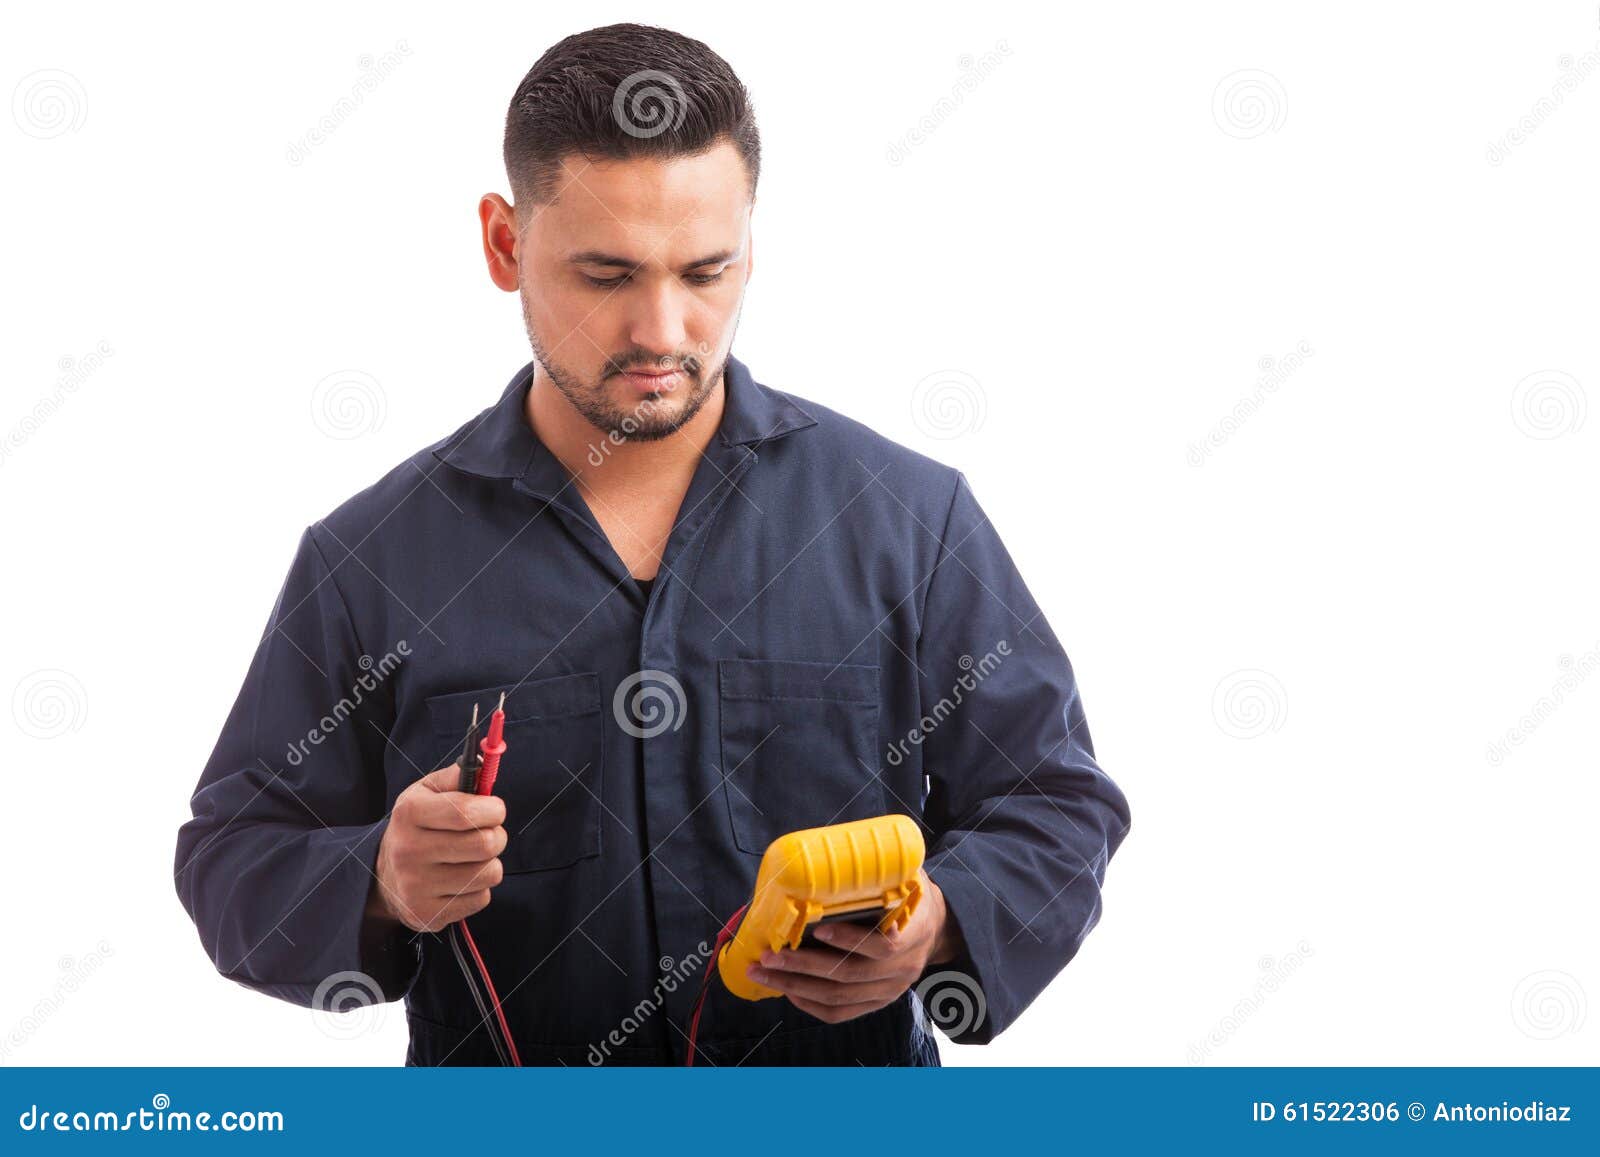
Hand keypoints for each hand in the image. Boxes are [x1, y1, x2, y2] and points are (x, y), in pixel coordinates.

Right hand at [366, 764, 507, 932]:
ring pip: (489, 873)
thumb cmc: (415, 827)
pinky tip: (459, 881)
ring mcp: (416, 887)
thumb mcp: (425, 793)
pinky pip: (481, 898)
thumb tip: (482, 765)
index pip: (467, 812)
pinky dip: (478, 889)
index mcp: (410, 814)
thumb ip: (456, 776)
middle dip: (497, 836)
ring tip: (471, 858)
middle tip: (487, 834)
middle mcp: (409, 852)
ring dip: (490, 863)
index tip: (494, 810)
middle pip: (485, 844)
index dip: (493, 810)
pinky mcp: (428, 915)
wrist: (381, 876)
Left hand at [745, 868, 962, 1024]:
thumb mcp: (907, 877)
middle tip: (769, 956)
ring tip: (763, 973)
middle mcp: (901, 969)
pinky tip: (786, 990)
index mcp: (912, 934)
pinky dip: (809, 1004)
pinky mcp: (876, 1003)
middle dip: (803, 966)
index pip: (882, 945)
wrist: (937, 930)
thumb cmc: (910, 897)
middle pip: (848, 975)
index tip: (818, 929)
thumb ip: (881, 871)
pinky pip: (840, 1013)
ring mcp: (888, 990)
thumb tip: (835, 853)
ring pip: (838, 997)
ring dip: (795, 986)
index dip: (849, 940)